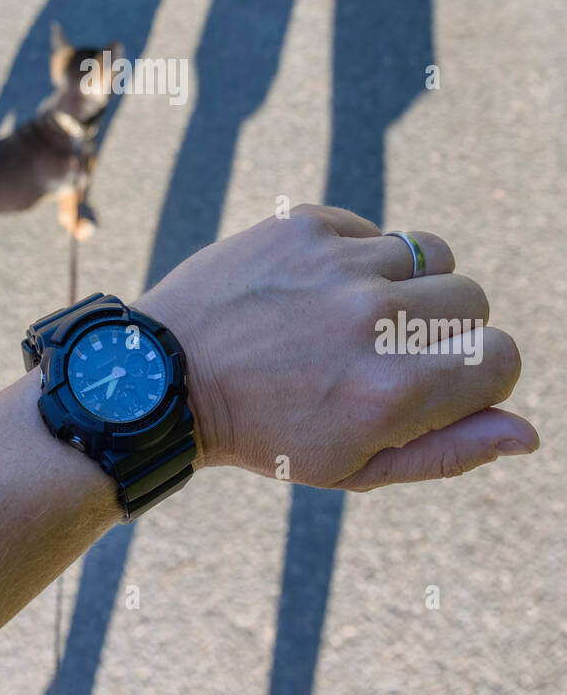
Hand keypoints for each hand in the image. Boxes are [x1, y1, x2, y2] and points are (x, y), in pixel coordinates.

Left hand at [139, 205, 538, 489]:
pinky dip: (359, 257)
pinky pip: (374, 230)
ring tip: (354, 315)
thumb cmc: (267, 432)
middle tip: (386, 350)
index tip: (439, 380)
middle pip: (472, 298)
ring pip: (431, 253)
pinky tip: (316, 290)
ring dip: (407, 285)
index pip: (500, 357)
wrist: (168, 376)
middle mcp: (373, 319)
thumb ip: (448, 451)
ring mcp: (338, 264)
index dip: (478, 373)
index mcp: (392, 390)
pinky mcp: (305, 225)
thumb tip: (525, 432)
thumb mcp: (354, 469)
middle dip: (444, 327)